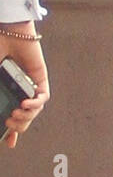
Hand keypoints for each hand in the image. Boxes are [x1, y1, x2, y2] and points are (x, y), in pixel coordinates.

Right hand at [1, 25, 48, 149]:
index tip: (8, 143)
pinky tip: (25, 103)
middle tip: (9, 124)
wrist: (6, 33)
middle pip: (25, 116)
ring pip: (35, 110)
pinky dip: (35, 103)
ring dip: (27, 116)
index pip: (10, 116)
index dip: (10, 131)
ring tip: (15, 114)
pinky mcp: (41, 78)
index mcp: (6, 92)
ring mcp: (31, 85)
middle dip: (19, 125)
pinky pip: (43, 96)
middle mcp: (19, 91)